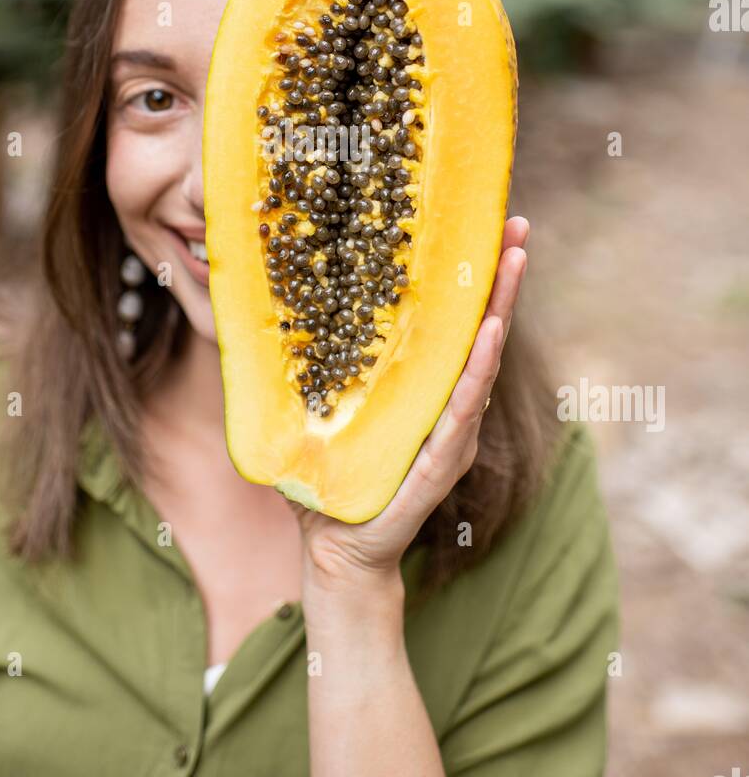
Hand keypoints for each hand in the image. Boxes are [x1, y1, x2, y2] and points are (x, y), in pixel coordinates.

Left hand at [285, 216, 529, 587]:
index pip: (448, 320)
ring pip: (481, 360)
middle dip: (500, 276)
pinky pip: (463, 409)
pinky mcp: (442, 462)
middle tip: (518, 223)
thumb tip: (257, 310)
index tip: (480, 224)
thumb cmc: (324, 481)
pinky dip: (477, 370)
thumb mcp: (306, 410)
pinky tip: (491, 332)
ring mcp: (450, 432)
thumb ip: (299, 366)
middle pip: (478, 328)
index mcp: (418, 386)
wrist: (333, 552)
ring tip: (514, 261)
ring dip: (500, 309)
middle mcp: (444, 403)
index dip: (465, 274)